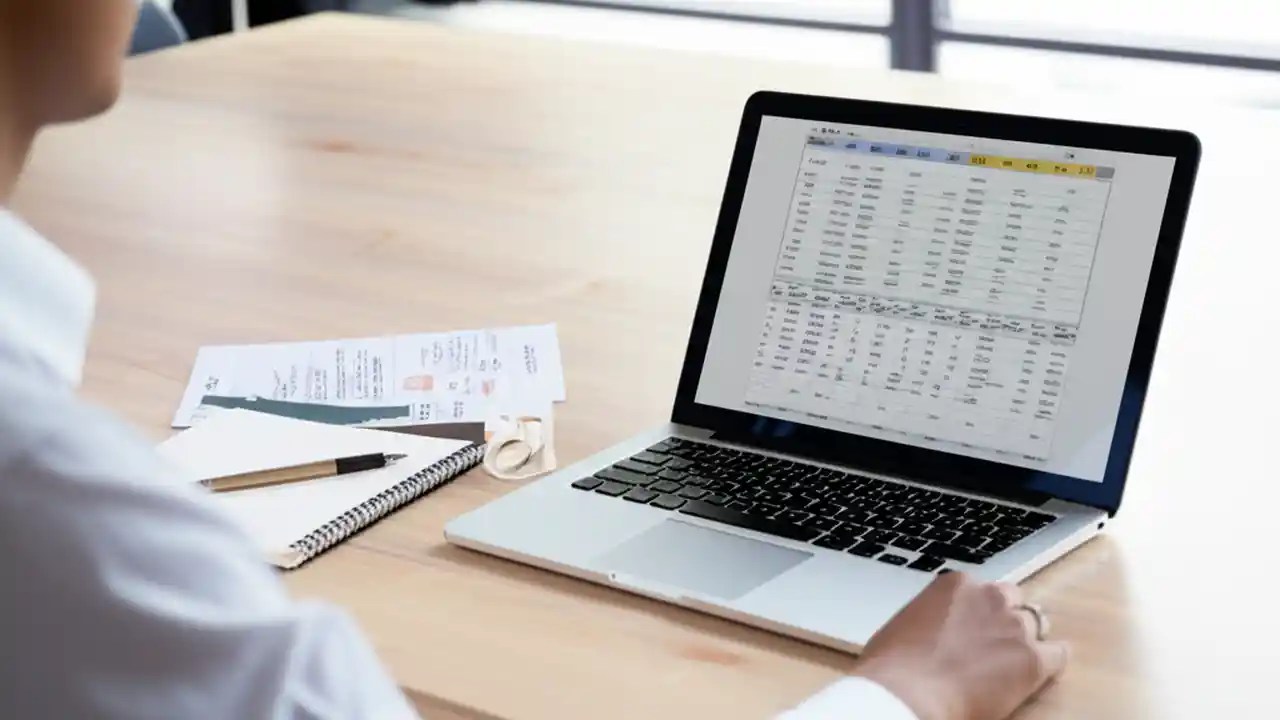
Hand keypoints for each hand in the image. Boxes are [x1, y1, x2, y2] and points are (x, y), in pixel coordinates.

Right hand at [853, 572, 1068, 719]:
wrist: (906, 693)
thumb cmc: (892, 665)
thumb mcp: (906, 623)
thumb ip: (930, 617)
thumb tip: (932, 633)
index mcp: (956, 584)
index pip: (980, 590)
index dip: (977, 611)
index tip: (970, 628)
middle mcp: (990, 597)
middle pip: (1012, 600)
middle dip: (1004, 619)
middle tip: (993, 644)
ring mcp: (1013, 626)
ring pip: (1035, 624)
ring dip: (1024, 640)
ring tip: (1012, 662)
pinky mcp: (1032, 659)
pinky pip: (1058, 654)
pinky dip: (1051, 662)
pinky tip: (1042, 672)